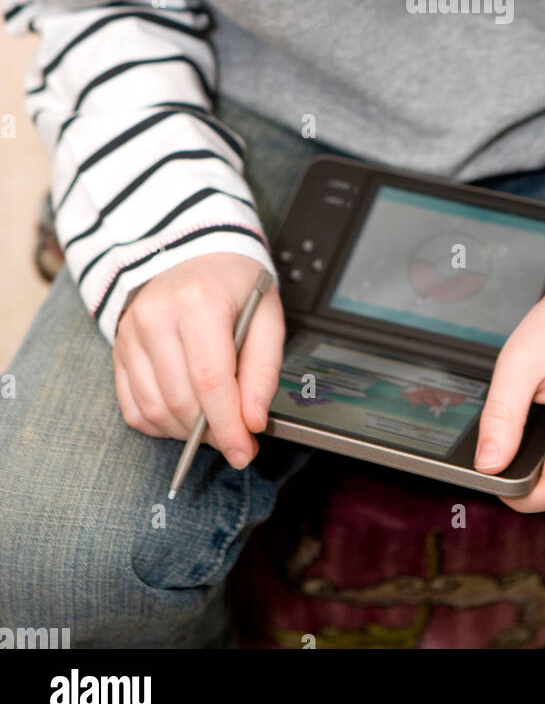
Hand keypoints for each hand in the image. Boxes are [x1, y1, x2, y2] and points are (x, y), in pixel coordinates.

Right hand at [112, 252, 283, 468]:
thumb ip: (263, 370)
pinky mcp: (118, 350)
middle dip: (211, 433)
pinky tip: (185, 416)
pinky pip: (133, 407)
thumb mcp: (266, 316)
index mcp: (198, 303)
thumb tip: (253, 422)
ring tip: (213, 424)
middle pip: (181, 400)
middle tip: (236, 439)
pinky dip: (161, 424)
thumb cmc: (234, 284)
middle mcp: (156, 317)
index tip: (245, 452)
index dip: (228, 425)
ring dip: (186, 432)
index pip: (211, 380)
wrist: (191, 251)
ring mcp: (130, 334)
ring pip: (154, 409)